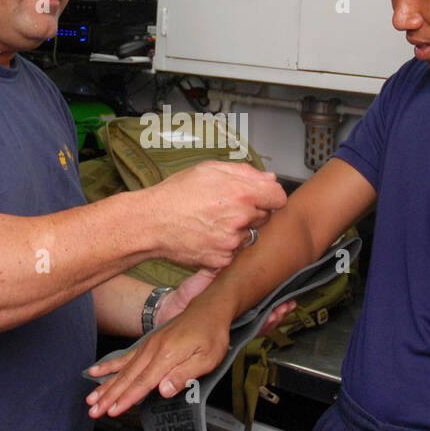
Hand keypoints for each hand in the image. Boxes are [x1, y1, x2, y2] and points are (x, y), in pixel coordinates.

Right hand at [87, 296, 231, 417]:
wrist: (208, 309)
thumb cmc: (211, 334)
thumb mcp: (207, 358)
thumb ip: (184, 375)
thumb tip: (163, 391)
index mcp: (167, 355)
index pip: (143, 382)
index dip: (127, 399)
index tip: (112, 411)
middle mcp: (153, 350)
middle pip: (127, 378)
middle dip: (109, 396)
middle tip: (93, 412)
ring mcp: (148, 346)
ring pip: (123, 369)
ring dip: (105, 385)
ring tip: (90, 399)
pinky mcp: (147, 343)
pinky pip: (125, 356)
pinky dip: (109, 365)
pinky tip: (95, 371)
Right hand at [144, 162, 286, 269]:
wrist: (151, 223)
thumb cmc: (175, 194)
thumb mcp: (208, 170)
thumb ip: (244, 172)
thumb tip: (269, 178)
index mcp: (241, 193)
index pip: (278, 197)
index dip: (269, 195)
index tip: (261, 196)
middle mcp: (240, 219)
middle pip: (265, 217)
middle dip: (251, 212)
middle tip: (226, 208)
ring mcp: (232, 242)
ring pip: (249, 236)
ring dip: (238, 231)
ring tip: (213, 222)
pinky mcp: (222, 260)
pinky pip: (234, 252)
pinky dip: (225, 247)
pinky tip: (207, 236)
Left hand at [152, 268, 294, 331]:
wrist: (171, 310)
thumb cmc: (188, 294)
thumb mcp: (208, 275)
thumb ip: (224, 268)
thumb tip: (239, 251)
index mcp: (235, 297)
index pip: (261, 296)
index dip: (275, 294)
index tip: (287, 288)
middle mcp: (238, 310)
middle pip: (265, 310)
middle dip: (280, 307)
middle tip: (289, 302)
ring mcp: (234, 322)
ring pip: (261, 322)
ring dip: (275, 317)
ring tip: (283, 310)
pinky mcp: (228, 333)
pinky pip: (249, 332)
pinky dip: (262, 328)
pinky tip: (269, 320)